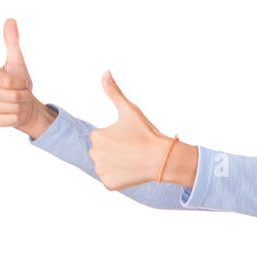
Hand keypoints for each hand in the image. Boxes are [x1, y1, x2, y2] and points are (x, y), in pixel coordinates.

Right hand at [0, 18, 52, 136]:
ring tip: (18, 103)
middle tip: (21, 94)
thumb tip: (10, 20)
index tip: (20, 82)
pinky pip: (12, 121)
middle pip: (14, 97)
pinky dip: (18, 118)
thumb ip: (12, 42)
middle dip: (24, 96)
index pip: (12, 83)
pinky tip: (14, 113)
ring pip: (15, 109)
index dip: (22, 83)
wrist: (23, 103)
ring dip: (22, 107)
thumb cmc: (20, 82)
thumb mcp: (18, 61)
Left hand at [89, 71, 173, 189]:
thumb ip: (113, 92)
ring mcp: (100, 170)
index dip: (119, 138)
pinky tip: (131, 171)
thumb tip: (105, 72)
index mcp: (96, 135)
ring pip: (107, 166)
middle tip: (133, 150)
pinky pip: (111, 180)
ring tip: (132, 161)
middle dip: (116, 151)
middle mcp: (93, 153)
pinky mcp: (108, 184)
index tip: (131, 138)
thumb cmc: (147, 133)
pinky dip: (120, 177)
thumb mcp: (130, 110)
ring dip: (117, 164)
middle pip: (103, 152)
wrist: (162, 159)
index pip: (104, 137)